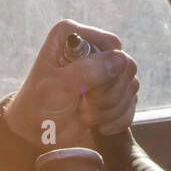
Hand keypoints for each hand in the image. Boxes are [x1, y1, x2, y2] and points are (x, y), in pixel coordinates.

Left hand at [2, 19, 140, 151]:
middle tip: (83, 106)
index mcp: (73, 35)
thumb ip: (86, 71)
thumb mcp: (56, 87)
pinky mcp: (114, 92)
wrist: (37, 134)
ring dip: (110, 108)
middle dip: (107, 94)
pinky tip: (98, 125)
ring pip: (131, 85)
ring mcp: (106, 71)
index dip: (106, 70)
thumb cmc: (38, 105)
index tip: (85, 90)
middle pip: (126, 65)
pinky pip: (132, 103)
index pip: (112, 44)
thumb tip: (121, 60)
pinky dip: (117, 119)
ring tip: (85, 115)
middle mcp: (92, 49)